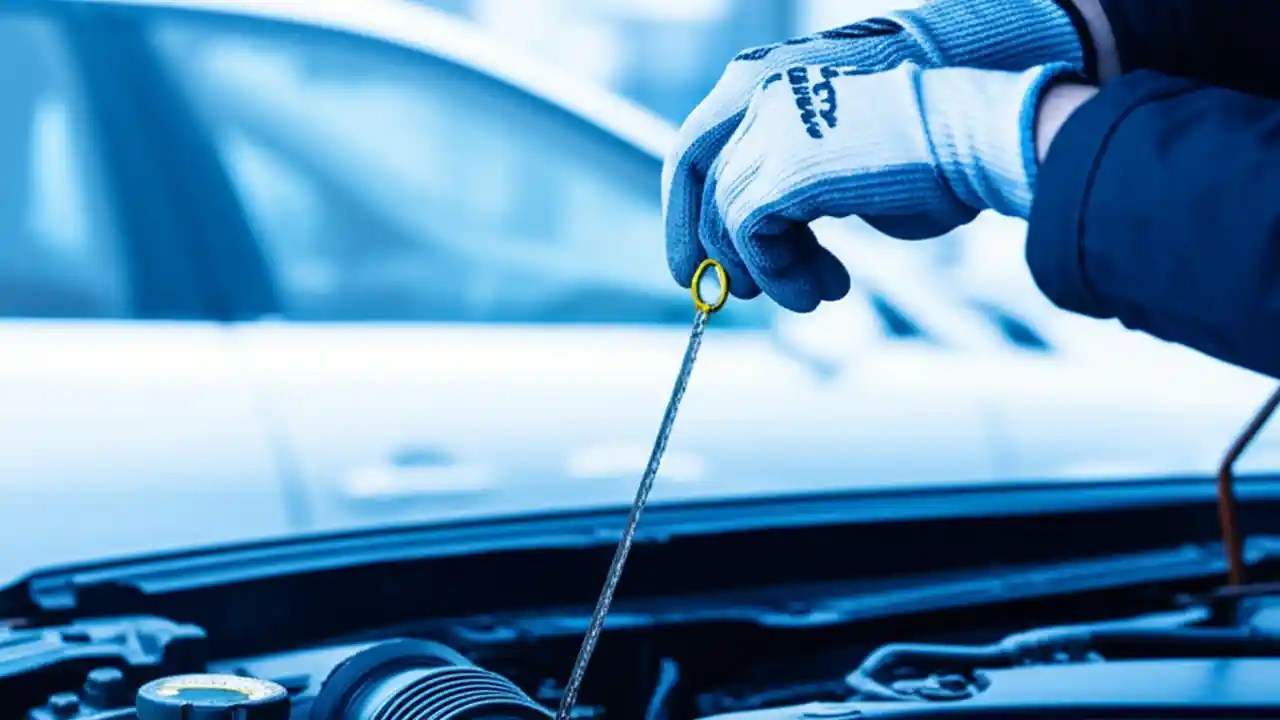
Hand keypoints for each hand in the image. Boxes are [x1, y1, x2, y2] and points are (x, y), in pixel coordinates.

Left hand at [701, 62, 1076, 311]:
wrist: (974, 143)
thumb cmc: (938, 166)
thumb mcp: (850, 179)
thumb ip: (801, 198)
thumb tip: (768, 249)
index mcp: (782, 98)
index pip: (714, 159)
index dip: (711, 220)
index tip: (737, 269)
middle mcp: (766, 105)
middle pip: (711, 187)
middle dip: (733, 252)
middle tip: (760, 294)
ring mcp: (771, 131)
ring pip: (727, 217)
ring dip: (767, 272)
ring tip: (811, 299)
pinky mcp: (783, 168)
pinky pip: (748, 234)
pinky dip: (774, 273)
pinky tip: (814, 293)